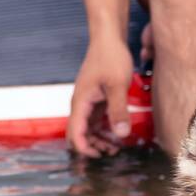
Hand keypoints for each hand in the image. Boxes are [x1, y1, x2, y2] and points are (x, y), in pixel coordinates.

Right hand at [67, 34, 133, 156]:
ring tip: (116, 147)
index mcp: (81, 102)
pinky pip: (96, 121)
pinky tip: (117, 134)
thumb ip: (119, 110)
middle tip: (111, 153)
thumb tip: (121, 134)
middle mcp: (81, 104)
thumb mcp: (118, 85)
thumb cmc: (110, 57)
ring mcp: (88, 102)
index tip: (99, 156)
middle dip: (92, 147)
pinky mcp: (96, 100)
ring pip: (88, 129)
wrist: (109, 38)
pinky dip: (104, 130)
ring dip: (99, 140)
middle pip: (79, 134)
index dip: (84, 148)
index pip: (75, 133)